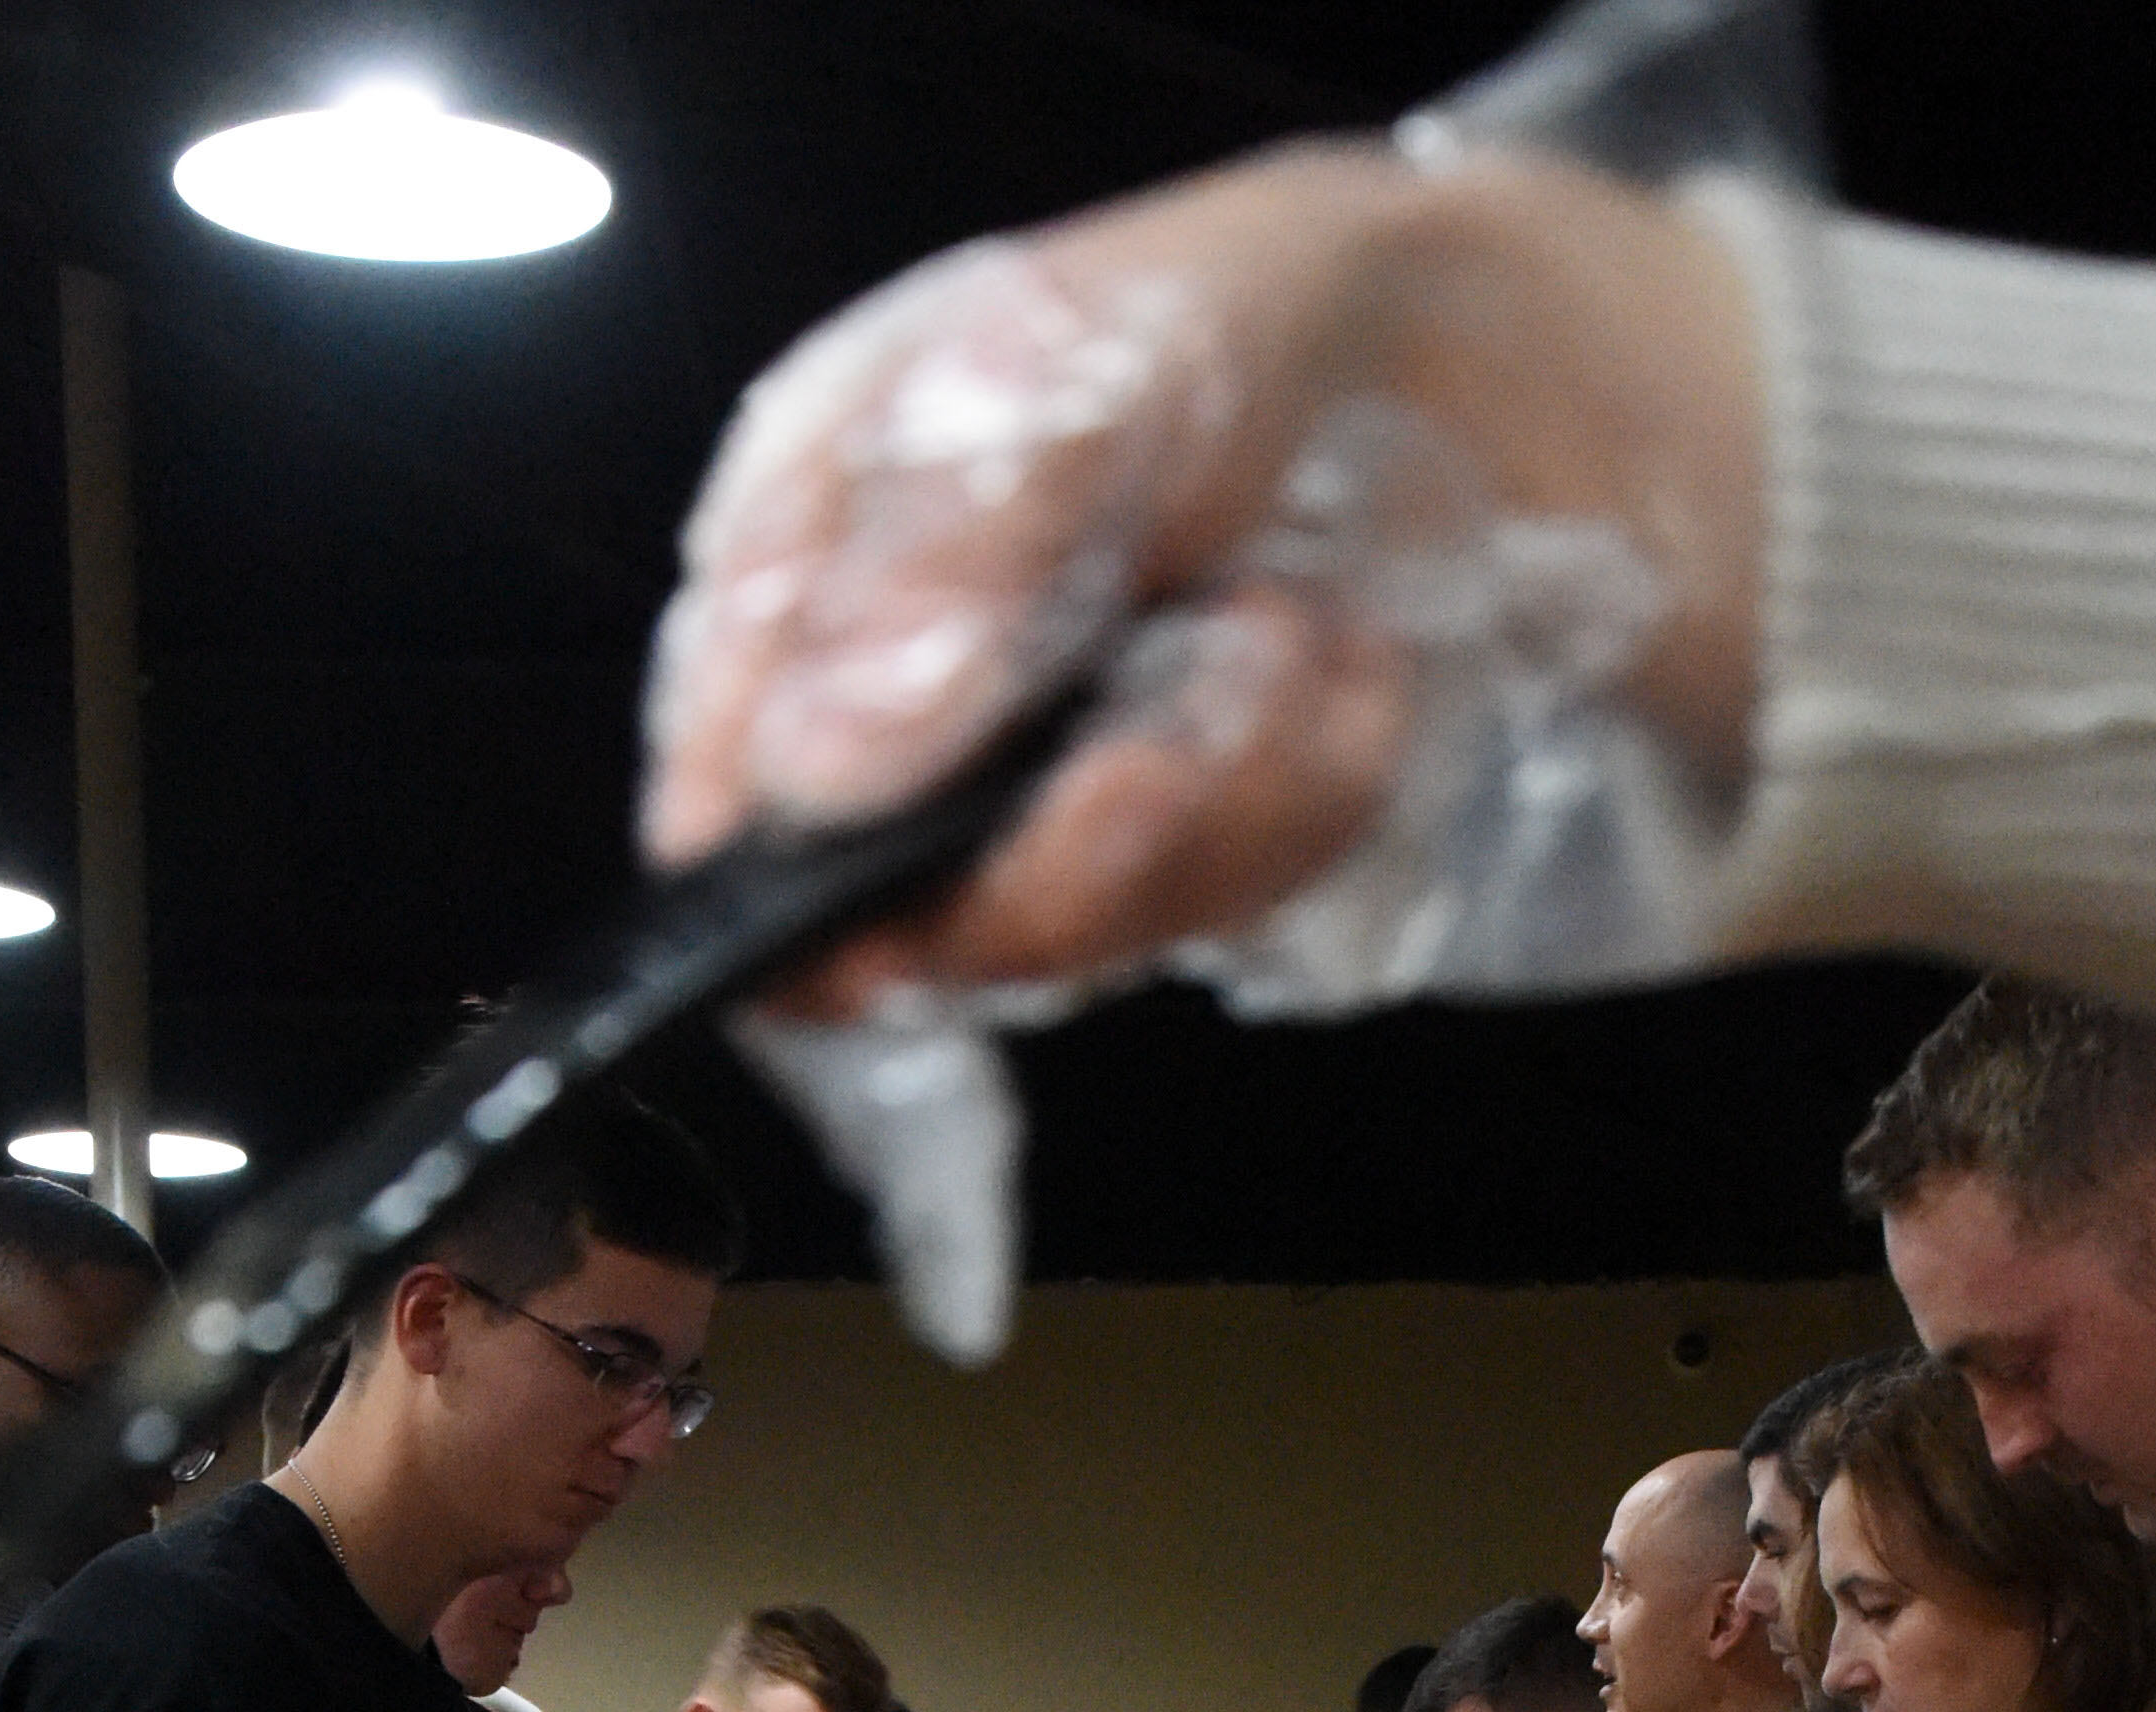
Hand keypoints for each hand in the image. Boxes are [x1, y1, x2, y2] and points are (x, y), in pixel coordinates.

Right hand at [642, 145, 1764, 986]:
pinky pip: (1220, 904)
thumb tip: (823, 770)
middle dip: (1071, 853)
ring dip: (1220, 791)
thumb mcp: (1078, 386)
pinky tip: (1323, 672)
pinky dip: (1302, 793)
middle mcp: (894, 706)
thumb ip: (949, 574)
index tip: (859, 934)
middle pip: (895, 917)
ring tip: (1281, 629)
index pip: (719, 771)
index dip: (770, 886)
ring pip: (1081, 930)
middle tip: (1166, 752)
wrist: (1436, 377)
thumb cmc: (1223, 332)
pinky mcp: (1160, 858)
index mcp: (811, 550)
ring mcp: (1029, 798)